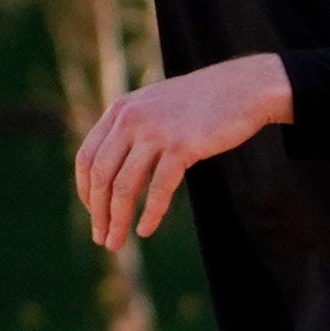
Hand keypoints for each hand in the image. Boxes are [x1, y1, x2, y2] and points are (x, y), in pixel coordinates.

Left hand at [76, 54, 293, 250]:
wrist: (243, 87)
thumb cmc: (202, 103)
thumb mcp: (156, 110)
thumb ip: (133, 134)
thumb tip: (115, 179)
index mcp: (120, 110)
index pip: (86, 157)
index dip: (85, 191)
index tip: (94, 214)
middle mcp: (131, 118)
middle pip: (101, 176)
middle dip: (98, 213)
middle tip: (101, 239)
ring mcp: (155, 131)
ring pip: (125, 187)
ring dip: (117, 220)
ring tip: (117, 243)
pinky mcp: (181, 145)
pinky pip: (158, 189)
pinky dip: (150, 214)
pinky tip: (145, 230)